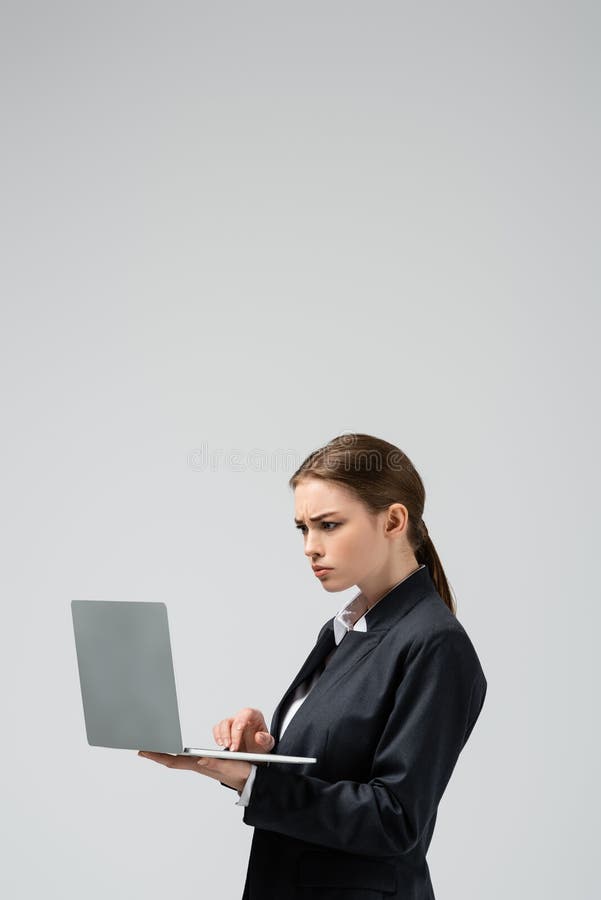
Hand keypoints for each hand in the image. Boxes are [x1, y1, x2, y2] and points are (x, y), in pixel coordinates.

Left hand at [137, 750, 251, 792]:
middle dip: (157, 754)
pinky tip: (174, 750)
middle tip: (143, 747)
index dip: (158, 756)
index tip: (144, 751)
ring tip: (154, 748)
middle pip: (172, 759)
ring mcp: (201, 764)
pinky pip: (186, 758)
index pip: (174, 760)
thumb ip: (215, 763)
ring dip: (165, 754)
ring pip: (178, 759)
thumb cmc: (241, 773)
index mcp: (200, 765)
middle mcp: (198, 764)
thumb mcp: (229, 766)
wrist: (251, 780)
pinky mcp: (206, 762)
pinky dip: (176, 753)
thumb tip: (199, 760)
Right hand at [213, 707, 274, 752]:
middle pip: (232, 720)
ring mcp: (233, 723)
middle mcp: (242, 718)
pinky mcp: (225, 730)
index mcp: (255, 716)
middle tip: (232, 747)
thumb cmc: (262, 745)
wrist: (256, 753)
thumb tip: (259, 736)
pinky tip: (221, 743)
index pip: (247, 713)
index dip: (241, 720)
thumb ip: (266, 739)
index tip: (238, 730)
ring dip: (223, 736)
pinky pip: (217, 729)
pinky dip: (217, 736)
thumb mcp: (268, 744)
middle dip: (230, 734)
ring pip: (223, 724)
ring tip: (227, 746)